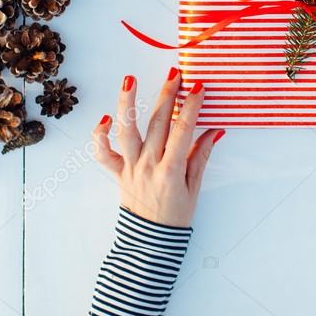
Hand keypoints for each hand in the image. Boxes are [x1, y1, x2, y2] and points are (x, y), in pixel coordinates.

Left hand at [92, 68, 224, 227]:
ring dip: (127, 104)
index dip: (191, 106)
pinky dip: (100, 136)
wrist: (150, 242)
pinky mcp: (117, 172)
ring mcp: (130, 167)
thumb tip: (215, 130)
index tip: (199, 87)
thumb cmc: (176, 216)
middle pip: (158, 123)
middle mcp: (149, 166)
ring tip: (129, 80)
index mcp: (171, 171)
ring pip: (126, 131)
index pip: (183, 130)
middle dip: (167, 95)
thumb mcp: (195, 187)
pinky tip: (104, 117)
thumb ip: (202, 155)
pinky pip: (103, 154)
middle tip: (175, 73)